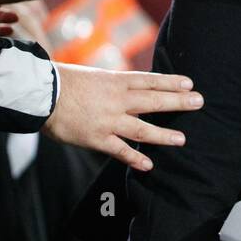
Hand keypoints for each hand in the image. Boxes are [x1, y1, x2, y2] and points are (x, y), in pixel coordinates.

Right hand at [44, 64, 204, 170]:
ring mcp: (108, 120)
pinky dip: (135, 158)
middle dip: (178, 102)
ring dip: (163, 135)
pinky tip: (149, 165)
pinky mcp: (96, 138)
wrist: (40, 94)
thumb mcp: (94, 76)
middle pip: (153, 101)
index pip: (149, 80)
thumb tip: (133, 88)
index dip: (171, 82)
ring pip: (142, 128)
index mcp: (115, 81)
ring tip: (181, 139)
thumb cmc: (64, 82)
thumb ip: (114, 84)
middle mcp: (116, 100)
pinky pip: (119, 150)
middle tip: (199, 102)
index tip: (189, 83)